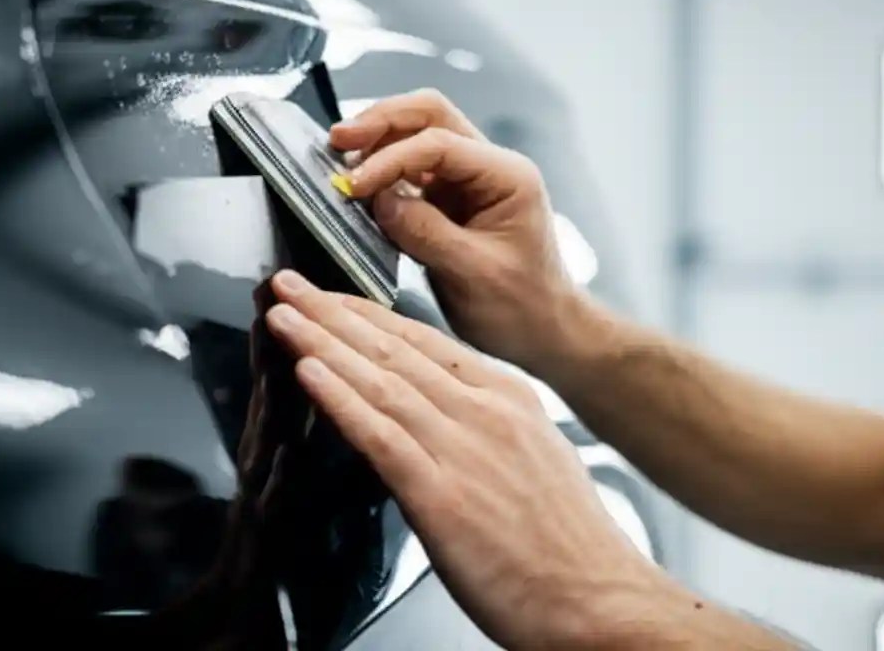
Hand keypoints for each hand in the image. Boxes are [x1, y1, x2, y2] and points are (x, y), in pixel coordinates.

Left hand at [262, 269, 661, 649]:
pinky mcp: (444, 495)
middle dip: (331, 312)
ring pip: (380, 380)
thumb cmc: (568, 543)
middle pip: (393, 347)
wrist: (601, 600)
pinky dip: (339, 399)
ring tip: (282, 314)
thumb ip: (485, 426)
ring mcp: (465, 449)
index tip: (328, 296)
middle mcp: (485, 410)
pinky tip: (307, 372)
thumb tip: (439, 413)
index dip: (366, 314)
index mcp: (507, 396)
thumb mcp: (534, 456)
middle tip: (287, 283)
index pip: (423, 340)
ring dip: (322, 342)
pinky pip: (382, 434)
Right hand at [330, 89, 577, 370]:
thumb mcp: (473, 273)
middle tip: (337, 138)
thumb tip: (379, 201)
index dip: (391, 159)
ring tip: (340, 160)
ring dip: (377, 142)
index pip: (440, 143)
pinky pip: (409, 172)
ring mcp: (466, 181)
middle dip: (382, 121)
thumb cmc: (521, 306)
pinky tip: (358, 187)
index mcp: (507, 175)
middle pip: (430, 116)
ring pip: (417, 135)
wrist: (541, 332)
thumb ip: (425, 232)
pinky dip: (381, 173)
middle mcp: (488, 167)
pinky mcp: (447, 201)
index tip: (355, 185)